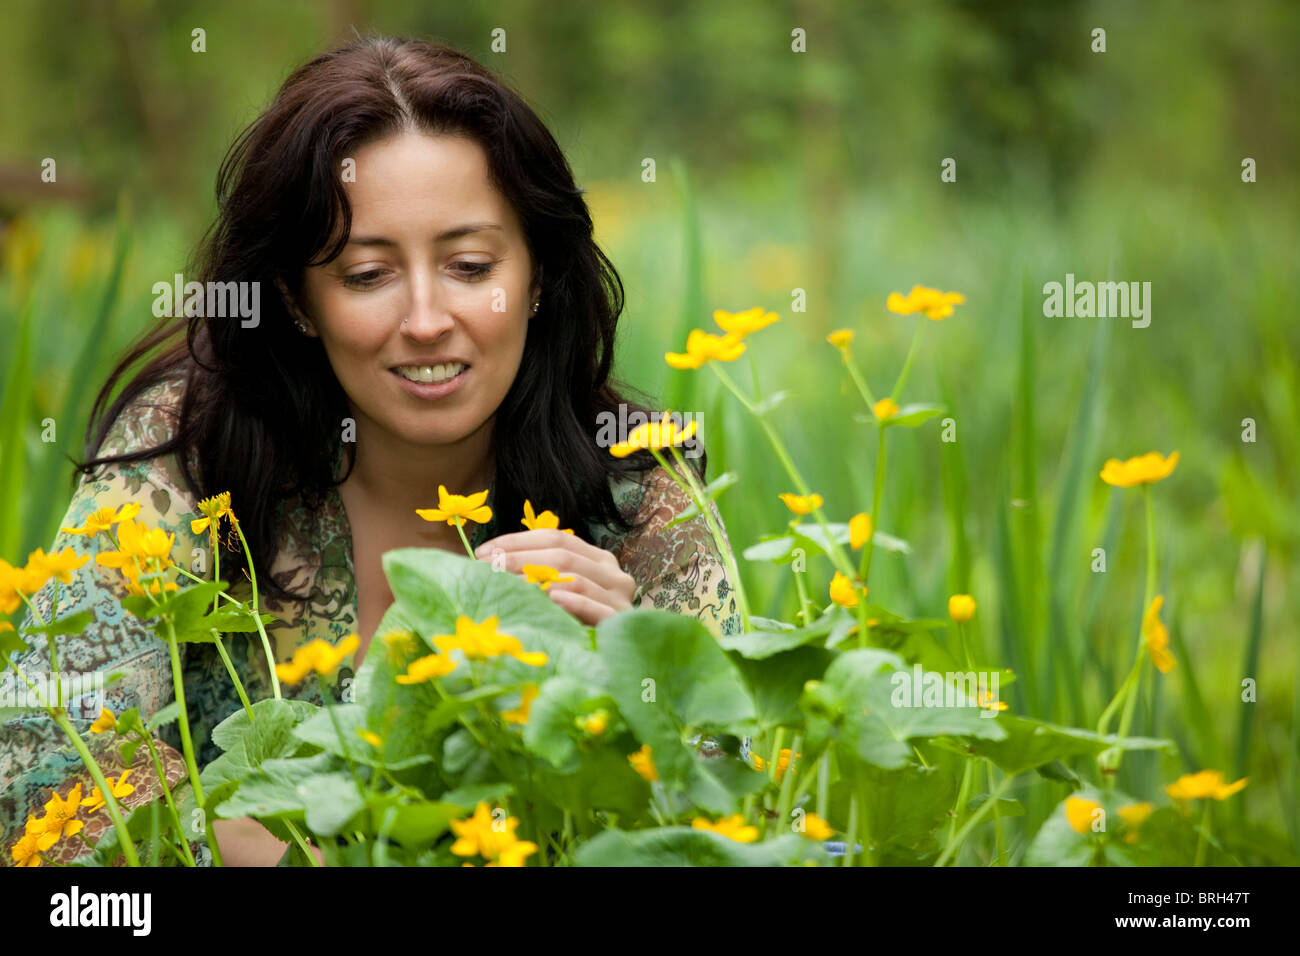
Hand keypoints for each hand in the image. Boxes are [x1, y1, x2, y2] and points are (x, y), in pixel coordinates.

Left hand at [473, 529, 635, 625]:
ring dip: (538, 579)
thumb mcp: (563, 595)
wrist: (620, 660)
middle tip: (488, 567)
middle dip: (519, 558)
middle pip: (562, 555)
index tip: (483, 552)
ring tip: (507, 584)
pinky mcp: (620, 621)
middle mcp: (612, 573)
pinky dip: (573, 602)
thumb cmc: (583, 626)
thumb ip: (543, 576)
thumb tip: (490, 563)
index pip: (556, 538)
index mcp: (598, 560)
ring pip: (576, 579)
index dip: (517, 541)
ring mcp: (619, 597)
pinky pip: (595, 608)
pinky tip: (550, 600)